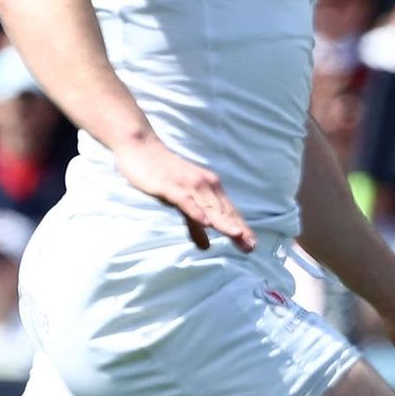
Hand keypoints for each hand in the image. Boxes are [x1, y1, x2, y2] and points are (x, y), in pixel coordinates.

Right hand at [114, 138, 254, 250]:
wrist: (141, 148)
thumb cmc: (163, 175)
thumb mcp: (182, 203)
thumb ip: (194, 225)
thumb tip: (206, 247)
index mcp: (209, 189)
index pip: (228, 212)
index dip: (241, 229)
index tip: (252, 246)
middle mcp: (204, 185)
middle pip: (223, 211)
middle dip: (238, 229)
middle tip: (251, 247)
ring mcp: (188, 185)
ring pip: (208, 206)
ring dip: (222, 221)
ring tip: (237, 235)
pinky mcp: (171, 186)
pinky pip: (186, 200)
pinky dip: (196, 210)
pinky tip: (205, 222)